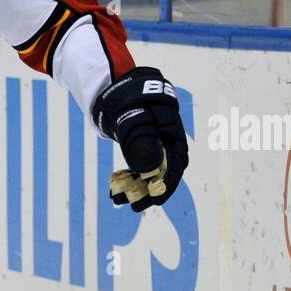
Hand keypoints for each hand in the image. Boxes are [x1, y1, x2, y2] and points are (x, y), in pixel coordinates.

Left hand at [91, 67, 187, 211]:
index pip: (176, 162)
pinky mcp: (141, 144)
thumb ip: (141, 139)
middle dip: (150, 190)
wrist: (113, 84)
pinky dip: (129, 177)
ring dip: (137, 186)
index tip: (156, 199)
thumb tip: (150, 170)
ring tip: (120, 201)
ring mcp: (154, 141)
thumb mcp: (131, 117)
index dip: (168, 183)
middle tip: (135, 207)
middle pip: (164, 169)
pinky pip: (139, 165)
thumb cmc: (125, 97)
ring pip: (150, 169)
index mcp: (171, 129)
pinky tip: (116, 189)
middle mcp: (166, 137)